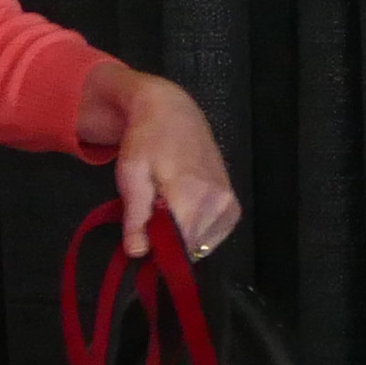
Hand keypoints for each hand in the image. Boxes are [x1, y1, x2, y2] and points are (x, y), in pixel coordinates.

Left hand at [82, 62, 240, 261]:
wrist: (172, 111)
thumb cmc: (147, 141)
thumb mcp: (131, 177)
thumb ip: (137, 217)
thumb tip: (138, 252)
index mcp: (194, 198)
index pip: (180, 250)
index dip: (158, 252)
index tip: (145, 237)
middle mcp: (219, 204)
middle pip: (192, 248)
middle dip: (169, 243)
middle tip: (153, 215)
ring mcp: (230, 204)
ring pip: (202, 243)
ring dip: (183, 236)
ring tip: (168, 207)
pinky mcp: (234, 205)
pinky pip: (214, 234)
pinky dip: (196, 230)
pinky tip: (183, 209)